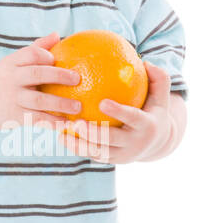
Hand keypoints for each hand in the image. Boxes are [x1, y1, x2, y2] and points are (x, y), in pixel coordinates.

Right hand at [0, 31, 82, 131]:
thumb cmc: (9, 78)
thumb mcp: (15, 62)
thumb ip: (35, 49)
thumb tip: (57, 35)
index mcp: (11, 63)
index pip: (30, 54)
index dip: (46, 55)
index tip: (57, 59)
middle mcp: (11, 80)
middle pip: (37, 74)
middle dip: (59, 76)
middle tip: (78, 79)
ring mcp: (13, 99)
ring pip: (39, 100)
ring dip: (61, 104)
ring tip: (78, 106)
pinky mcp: (17, 117)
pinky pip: (38, 119)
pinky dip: (54, 122)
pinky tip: (68, 122)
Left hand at [54, 61, 173, 162]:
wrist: (157, 143)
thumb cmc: (155, 110)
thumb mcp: (161, 95)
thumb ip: (158, 77)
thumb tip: (144, 61)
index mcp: (147, 125)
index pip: (132, 118)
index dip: (118, 112)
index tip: (102, 102)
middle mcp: (134, 143)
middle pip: (111, 140)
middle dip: (93, 133)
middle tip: (75, 122)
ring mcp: (122, 155)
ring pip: (98, 152)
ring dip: (79, 144)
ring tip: (61, 133)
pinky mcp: (112, 161)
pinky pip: (92, 155)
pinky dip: (77, 148)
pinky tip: (61, 136)